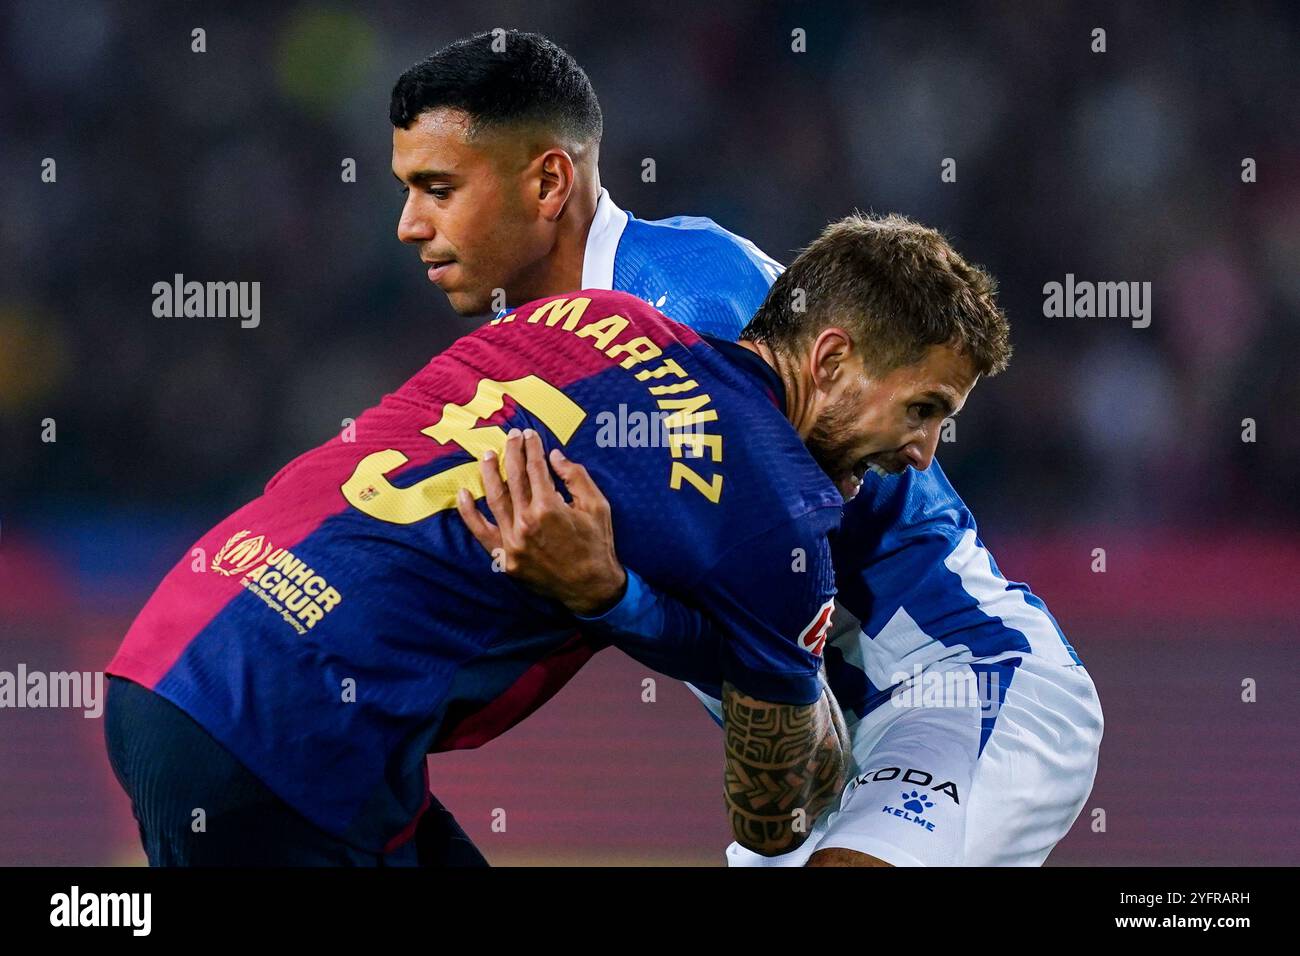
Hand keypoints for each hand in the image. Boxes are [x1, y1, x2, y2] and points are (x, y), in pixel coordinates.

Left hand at [455, 428, 627, 616]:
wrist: (591, 587)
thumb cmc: (598, 544)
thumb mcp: (597, 505)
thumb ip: (575, 477)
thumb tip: (554, 456)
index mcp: (549, 508)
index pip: (535, 468)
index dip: (532, 448)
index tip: (530, 434)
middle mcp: (526, 523)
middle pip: (514, 479)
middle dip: (513, 452)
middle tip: (511, 435)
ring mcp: (512, 542)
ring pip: (494, 499)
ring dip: (489, 473)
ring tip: (488, 454)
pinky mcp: (505, 558)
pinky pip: (480, 532)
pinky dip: (469, 513)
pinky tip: (464, 494)